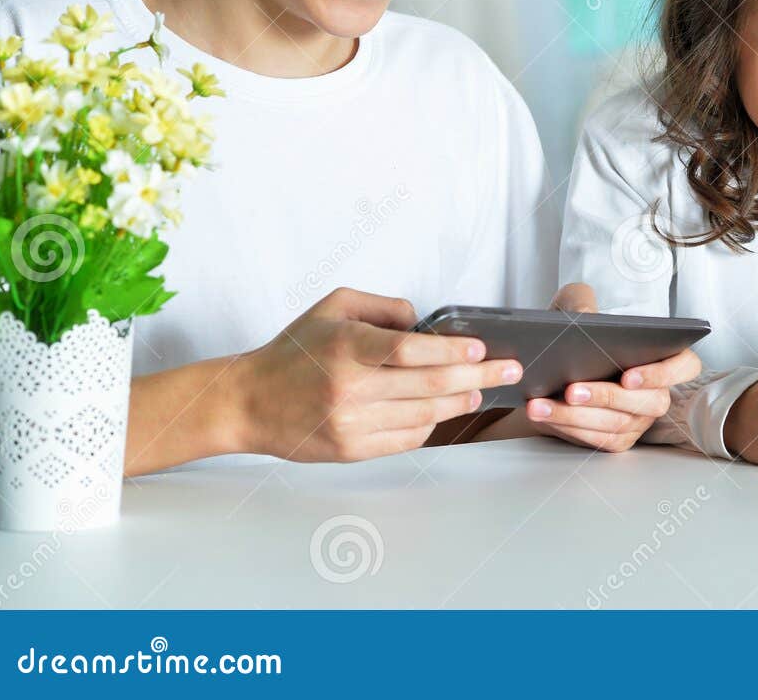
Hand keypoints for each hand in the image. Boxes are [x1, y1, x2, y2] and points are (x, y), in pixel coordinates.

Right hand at [235, 287, 518, 462]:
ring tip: (482, 390)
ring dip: (461, 402)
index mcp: (346, 347)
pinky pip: (406, 439)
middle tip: (510, 370)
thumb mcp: (333, 308)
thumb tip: (426, 323)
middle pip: (429, 385)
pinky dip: (431, 425)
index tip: (482, 348)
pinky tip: (444, 412)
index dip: (452, 351)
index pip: (410, 350)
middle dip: (479, 376)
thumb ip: (384, 307)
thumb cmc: (294, 352)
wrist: (247, 402)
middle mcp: (349, 388)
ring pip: (424, 415)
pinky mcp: (351, 450)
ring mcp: (351, 424)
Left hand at [519, 283, 702, 452]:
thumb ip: (580, 302)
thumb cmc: (576, 330)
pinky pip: (598, 440)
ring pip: (617, 425)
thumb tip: (583, 315)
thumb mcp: (575, 305)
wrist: (553, 362)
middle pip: (649, 403)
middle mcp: (658, 391)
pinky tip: (543, 414)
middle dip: (607, 397)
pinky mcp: (617, 438)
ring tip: (541, 405)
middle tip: (571, 390)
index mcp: (663, 356)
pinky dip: (568, 428)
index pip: (685, 366)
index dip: (662, 374)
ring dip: (575, 416)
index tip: (629, 375)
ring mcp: (640, 419)